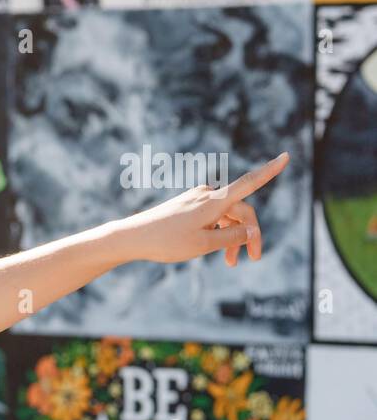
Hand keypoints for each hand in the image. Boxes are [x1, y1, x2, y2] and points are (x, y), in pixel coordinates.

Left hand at [112, 153, 288, 265]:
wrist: (133, 238)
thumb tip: (252, 229)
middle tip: (253, 258)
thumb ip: (232, 236)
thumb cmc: (167, 242)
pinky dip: (218, 232)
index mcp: (214, 201)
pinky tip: (214, 248)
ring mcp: (196, 199)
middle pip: (241, 210)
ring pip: (226, 216)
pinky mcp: (187, 206)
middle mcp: (207, 195)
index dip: (270, 171)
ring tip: (230, 262)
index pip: (249, 183)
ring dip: (232, 237)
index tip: (287, 156)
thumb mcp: (204, 244)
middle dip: (249, 234)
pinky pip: (212, 217)